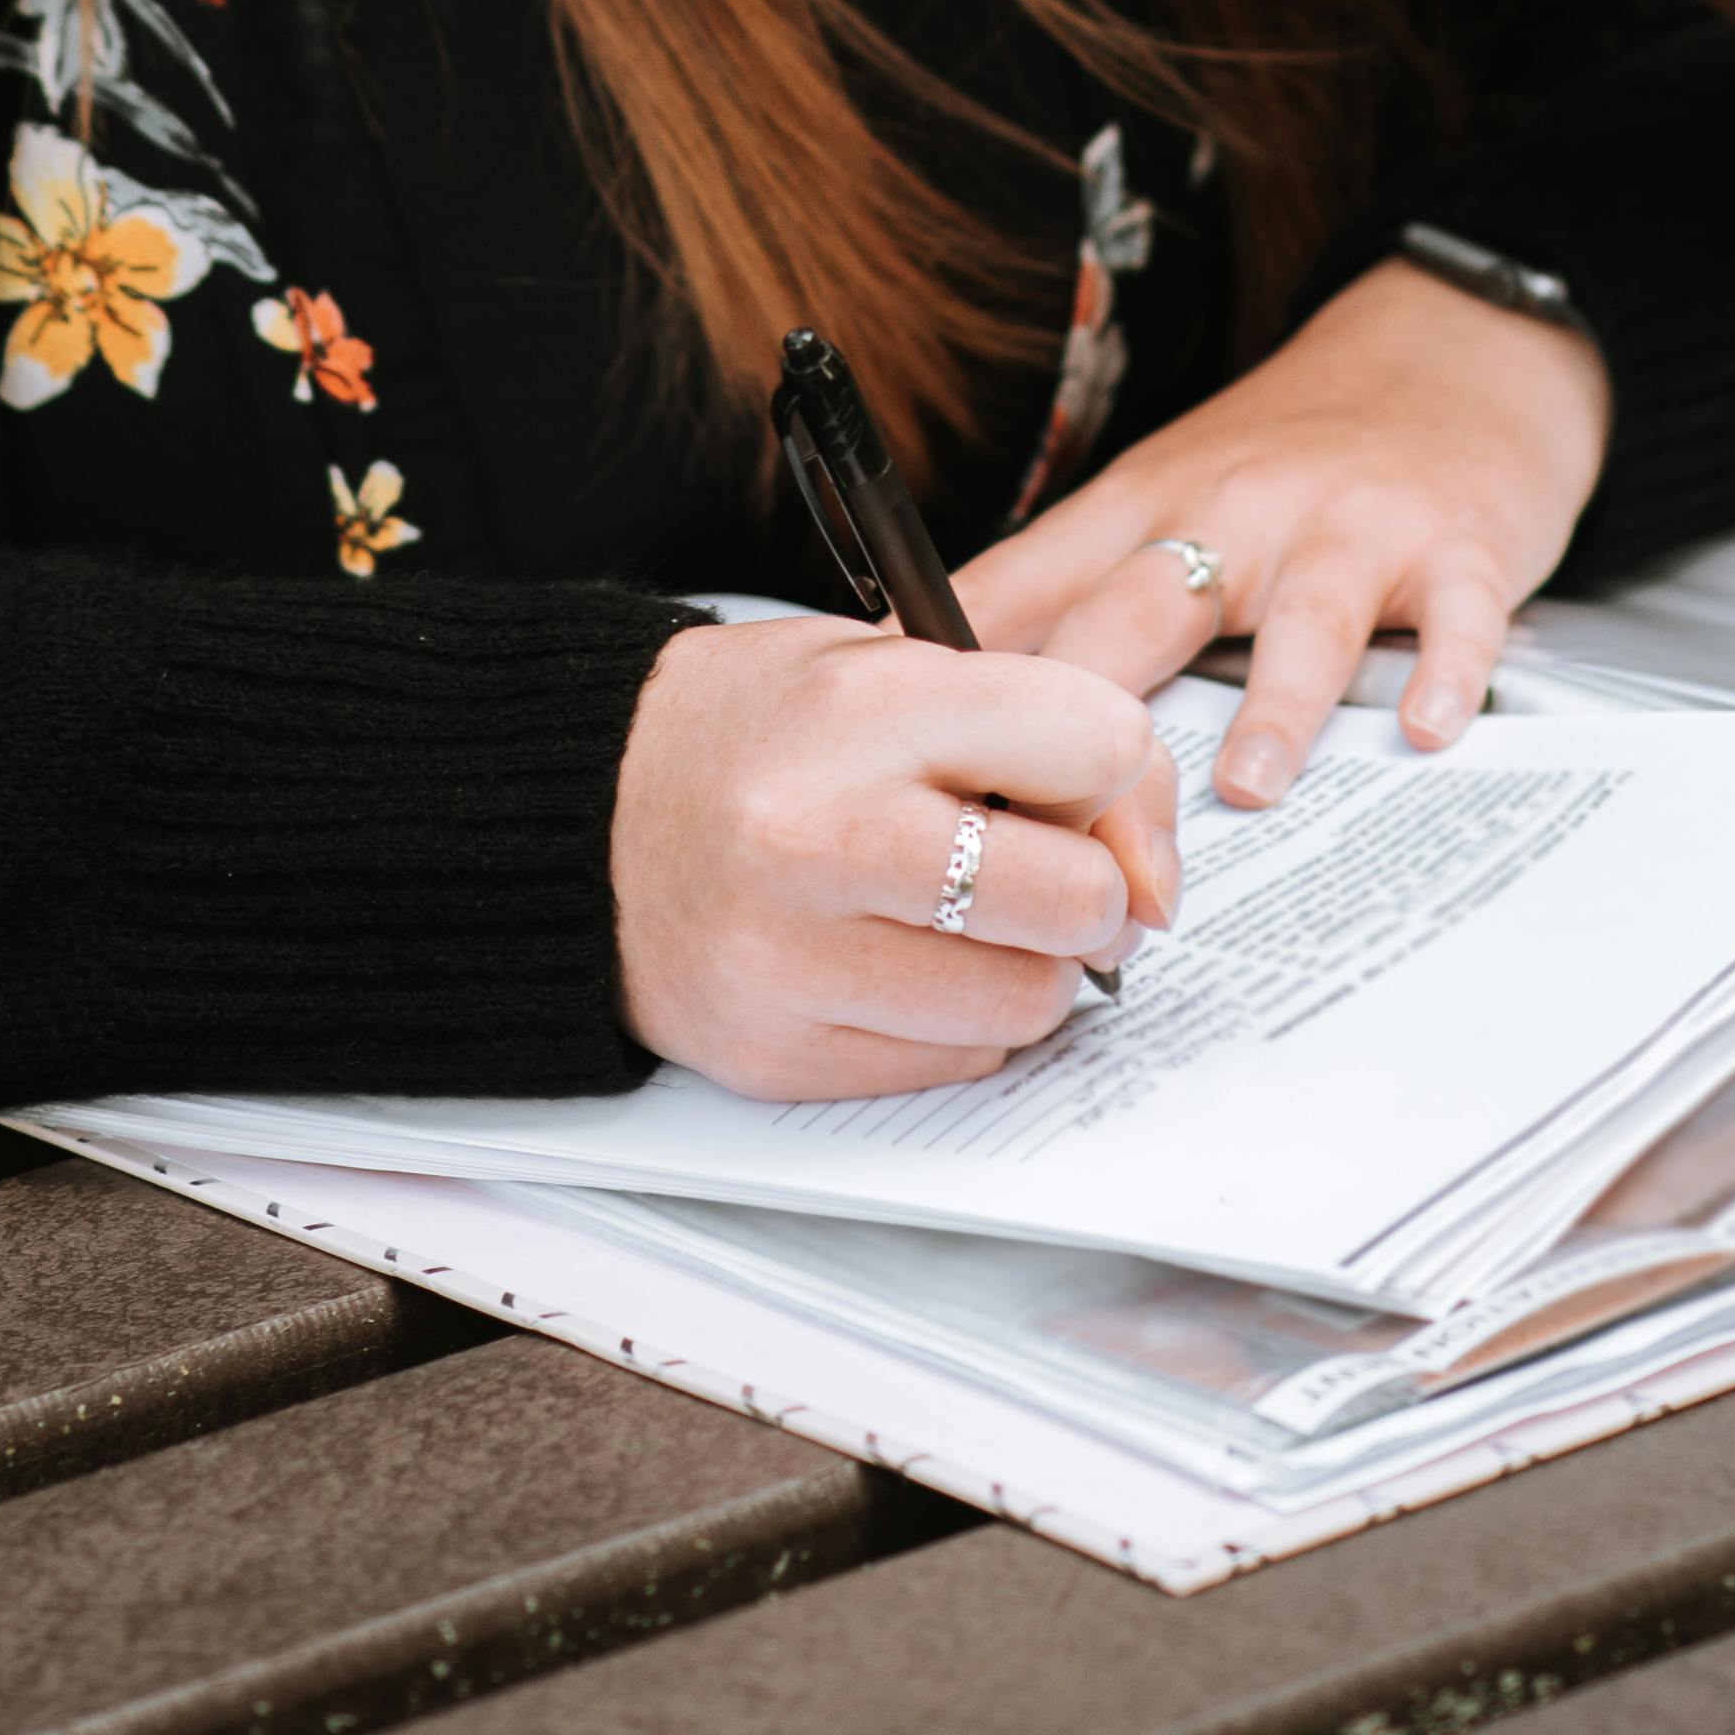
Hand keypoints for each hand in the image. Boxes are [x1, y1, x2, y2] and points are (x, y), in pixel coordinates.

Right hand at [611, 613, 1177, 1099]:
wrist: (578, 812)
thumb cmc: (757, 730)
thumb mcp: (888, 669)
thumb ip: (1030, 731)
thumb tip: (1155, 874)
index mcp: (864, 705)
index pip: (1096, 741)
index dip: (1115, 771)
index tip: (1082, 784)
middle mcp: (825, 834)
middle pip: (1076, 897)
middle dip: (1098, 892)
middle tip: (1064, 878)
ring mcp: (793, 960)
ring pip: (1025, 1003)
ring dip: (1034, 969)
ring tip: (980, 923)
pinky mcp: (776, 1056)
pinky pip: (953, 1065)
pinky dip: (963, 1024)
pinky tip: (911, 964)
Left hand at [959, 258, 1612, 808]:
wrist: (1448, 348)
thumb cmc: (1285, 451)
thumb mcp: (1154, 493)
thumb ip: (1062, 592)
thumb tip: (928, 696)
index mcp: (1141, 508)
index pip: (1030, 595)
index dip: (962, 679)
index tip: (907, 762)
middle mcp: (1233, 513)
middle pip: (1140, 612)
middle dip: (1092, 721)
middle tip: (1067, 832)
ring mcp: (1347, 528)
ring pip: (1300, 617)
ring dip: (1273, 703)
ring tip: (1248, 790)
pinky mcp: (1456, 546)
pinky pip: (1453, 617)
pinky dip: (1444, 674)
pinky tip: (1428, 730)